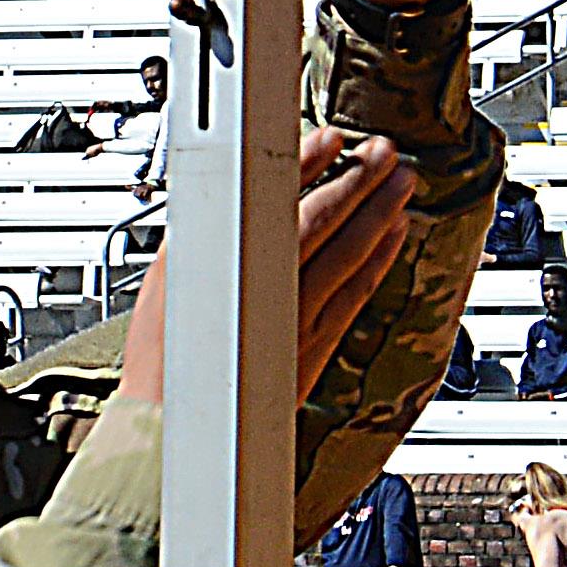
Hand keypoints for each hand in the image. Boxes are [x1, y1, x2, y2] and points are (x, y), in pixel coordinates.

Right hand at [114, 125, 417, 410]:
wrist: (182, 428)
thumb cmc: (166, 356)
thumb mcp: (167, 276)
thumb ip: (201, 228)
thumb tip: (227, 188)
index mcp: (231, 264)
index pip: (275, 198)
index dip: (308, 163)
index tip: (329, 138)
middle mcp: (272, 289)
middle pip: (325, 221)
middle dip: (359, 180)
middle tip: (382, 151)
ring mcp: (303, 317)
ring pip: (351, 254)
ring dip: (380, 213)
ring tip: (400, 182)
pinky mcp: (318, 343)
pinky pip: (358, 291)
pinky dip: (378, 259)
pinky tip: (392, 236)